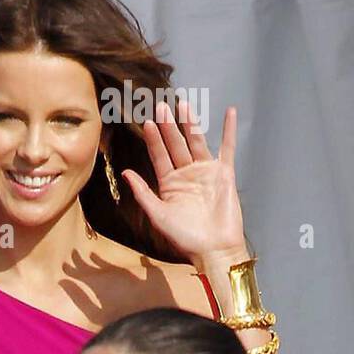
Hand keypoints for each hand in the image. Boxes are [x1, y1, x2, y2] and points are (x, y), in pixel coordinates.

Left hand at [120, 101, 248, 264]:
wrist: (213, 248)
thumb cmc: (184, 236)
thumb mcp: (157, 213)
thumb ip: (142, 192)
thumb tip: (125, 172)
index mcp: (169, 183)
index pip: (159, 155)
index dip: (153, 139)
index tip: (147, 122)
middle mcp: (186, 174)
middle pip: (176, 144)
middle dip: (168, 126)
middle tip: (160, 105)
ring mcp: (206, 172)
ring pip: (197, 142)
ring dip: (191, 123)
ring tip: (183, 104)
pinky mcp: (224, 174)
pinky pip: (227, 148)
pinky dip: (228, 130)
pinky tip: (228, 112)